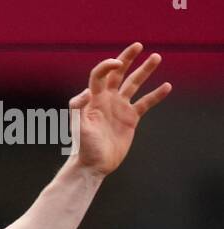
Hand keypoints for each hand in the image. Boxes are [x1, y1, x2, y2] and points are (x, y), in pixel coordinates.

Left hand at [69, 43, 171, 176]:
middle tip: (139, 45)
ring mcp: (120, 108)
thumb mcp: (78, 127)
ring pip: (134, 84)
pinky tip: (166, 87)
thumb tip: (86, 93)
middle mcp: (107, 99)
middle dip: (127, 58)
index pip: (101, 75)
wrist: (93, 165)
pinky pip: (145, 103)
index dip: (108, 66)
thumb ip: (78, 108)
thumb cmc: (83, 147)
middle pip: (118, 73)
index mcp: (94, 99)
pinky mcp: (130, 119)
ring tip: (156, 57)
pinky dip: (155, 95)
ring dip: (145, 71)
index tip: (117, 64)